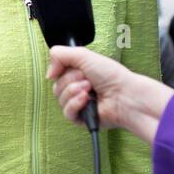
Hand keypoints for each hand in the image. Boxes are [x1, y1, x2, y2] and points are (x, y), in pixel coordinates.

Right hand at [46, 46, 172, 145]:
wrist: (124, 95)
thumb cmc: (111, 75)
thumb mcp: (83, 55)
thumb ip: (60, 55)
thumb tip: (49, 72)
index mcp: (77, 73)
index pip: (56, 73)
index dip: (61, 70)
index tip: (72, 67)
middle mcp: (77, 88)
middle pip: (56, 86)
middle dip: (70, 80)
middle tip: (87, 79)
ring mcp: (78, 104)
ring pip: (59, 99)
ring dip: (74, 91)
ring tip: (90, 89)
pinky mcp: (81, 118)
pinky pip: (66, 112)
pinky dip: (75, 104)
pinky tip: (86, 99)